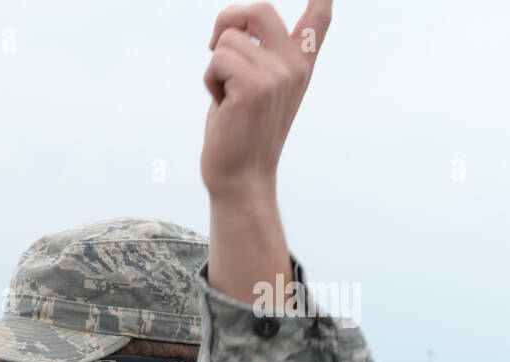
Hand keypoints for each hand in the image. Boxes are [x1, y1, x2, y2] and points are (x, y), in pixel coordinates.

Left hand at [201, 1, 330, 199]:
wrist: (241, 177)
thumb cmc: (241, 132)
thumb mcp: (258, 88)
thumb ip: (260, 55)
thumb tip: (236, 23)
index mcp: (299, 64)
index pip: (318, 19)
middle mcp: (294, 66)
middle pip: (260, 10)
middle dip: (228, 20)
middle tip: (214, 45)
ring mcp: (276, 75)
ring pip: (227, 40)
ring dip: (215, 68)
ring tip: (226, 96)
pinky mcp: (253, 87)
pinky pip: (216, 60)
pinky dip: (210, 81)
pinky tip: (223, 104)